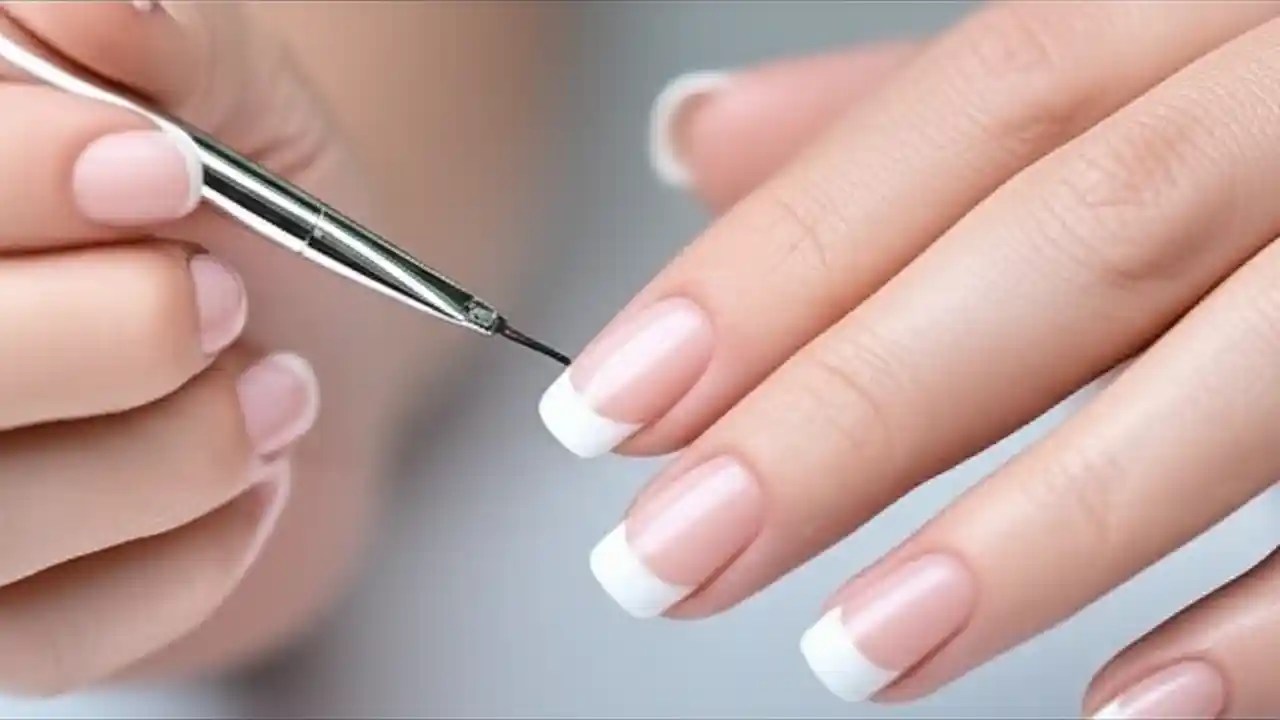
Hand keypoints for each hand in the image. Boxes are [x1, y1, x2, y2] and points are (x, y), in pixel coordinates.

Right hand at [0, 2, 352, 692]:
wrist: (310, 351)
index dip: (16, 181)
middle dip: (104, 334)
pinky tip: (249, 485)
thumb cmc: (258, 220)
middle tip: (221, 299)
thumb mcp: (237, 98)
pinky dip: (192, 556)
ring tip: (271, 393)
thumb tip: (102, 1)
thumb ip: (175, 43)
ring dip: (170, 453)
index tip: (164, 172)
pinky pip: (53, 638)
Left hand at [540, 3, 1279, 715]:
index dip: (776, 267)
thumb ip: (914, 105)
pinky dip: (1277, 620)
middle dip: (855, 412)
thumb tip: (703, 140)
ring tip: (857, 651)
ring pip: (1239, 362)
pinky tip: (1130, 710)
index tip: (615, 407)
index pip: (962, 117)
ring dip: (1038, 528)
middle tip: (675, 553)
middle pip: (1068, 240)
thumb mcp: (1125, 45)